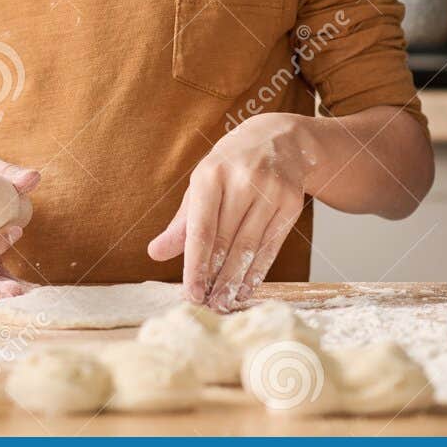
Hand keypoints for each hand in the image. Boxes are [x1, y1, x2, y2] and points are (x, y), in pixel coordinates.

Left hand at [147, 113, 313, 311]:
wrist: (278, 140)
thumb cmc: (230, 167)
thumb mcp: (201, 185)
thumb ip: (181, 223)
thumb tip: (155, 253)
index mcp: (212, 175)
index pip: (202, 230)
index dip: (195, 265)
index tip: (190, 293)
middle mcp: (243, 181)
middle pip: (227, 242)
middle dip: (215, 279)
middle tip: (207, 306)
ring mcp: (271, 191)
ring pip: (250, 247)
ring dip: (235, 280)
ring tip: (224, 302)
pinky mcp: (291, 203)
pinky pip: (271, 246)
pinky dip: (258, 271)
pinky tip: (246, 288)